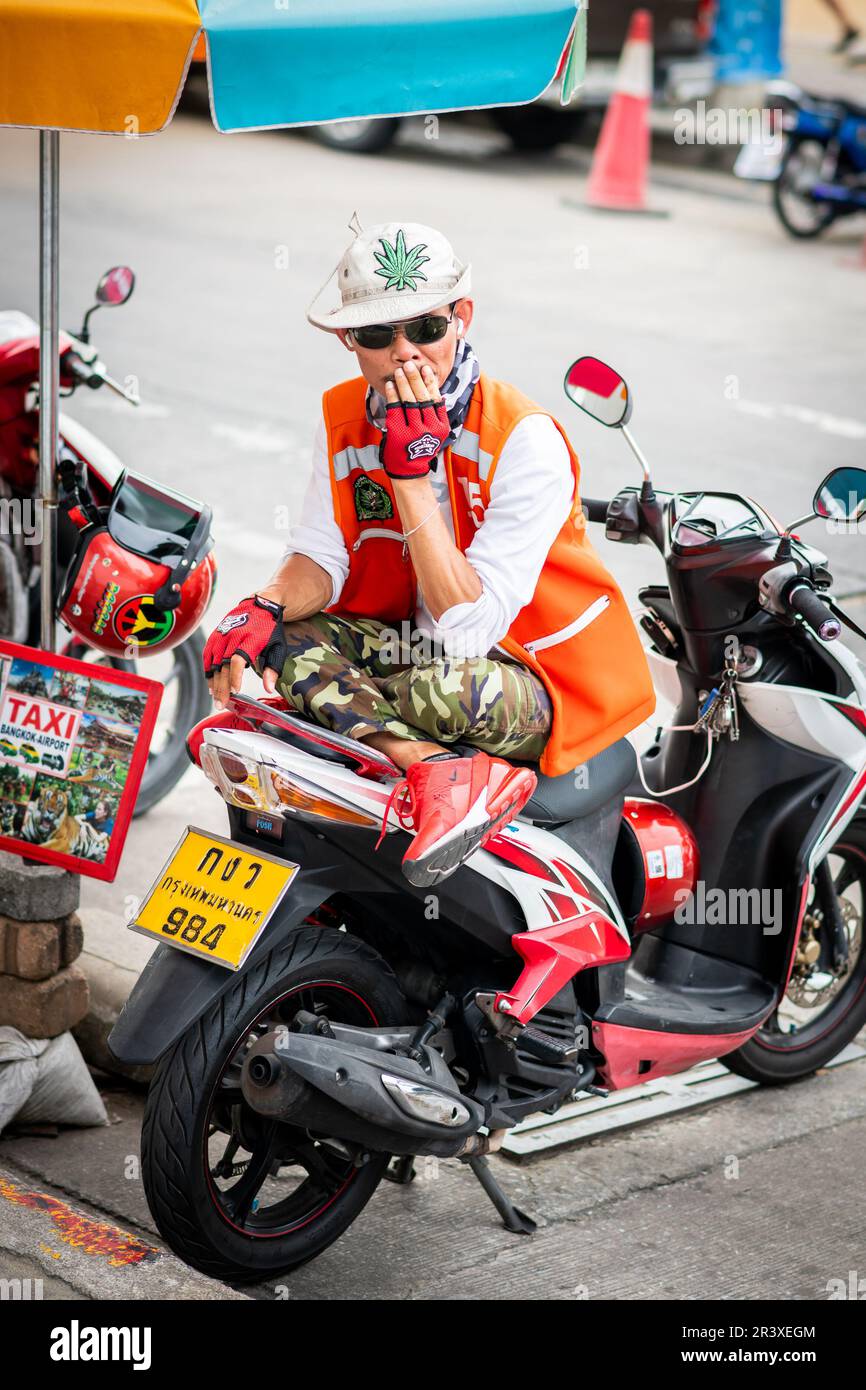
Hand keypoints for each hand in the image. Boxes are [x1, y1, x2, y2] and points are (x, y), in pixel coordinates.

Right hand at [203, 595, 287, 707]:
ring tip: (216, 697)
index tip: (236, 691)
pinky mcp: (215, 635)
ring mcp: (222, 635)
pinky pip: (207, 655)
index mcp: (250, 639)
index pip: (238, 660)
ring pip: (214, 662)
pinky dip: (208, 670)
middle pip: (224, 665)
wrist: (259, 606)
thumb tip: (269, 689)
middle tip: (222, 703)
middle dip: (222, 687)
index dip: (235, 676)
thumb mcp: (278, 648)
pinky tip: (211, 683)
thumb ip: (273, 669)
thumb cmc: (270, 630)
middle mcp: (233, 636)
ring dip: (213, 681)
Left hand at [380, 361, 449, 478]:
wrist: (409, 471)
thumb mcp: (435, 433)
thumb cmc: (420, 449)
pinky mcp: (399, 434)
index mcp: (441, 427)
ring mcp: (414, 432)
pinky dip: (393, 395)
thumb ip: (435, 415)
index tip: (427, 369)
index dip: (431, 382)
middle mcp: (429, 429)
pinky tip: (390, 385)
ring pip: (409, 401)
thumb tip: (435, 391)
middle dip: (416, 379)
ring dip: (404, 384)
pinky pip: (395, 409)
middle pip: (423, 397)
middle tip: (410, 365)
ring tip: (399, 371)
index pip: (436, 399)